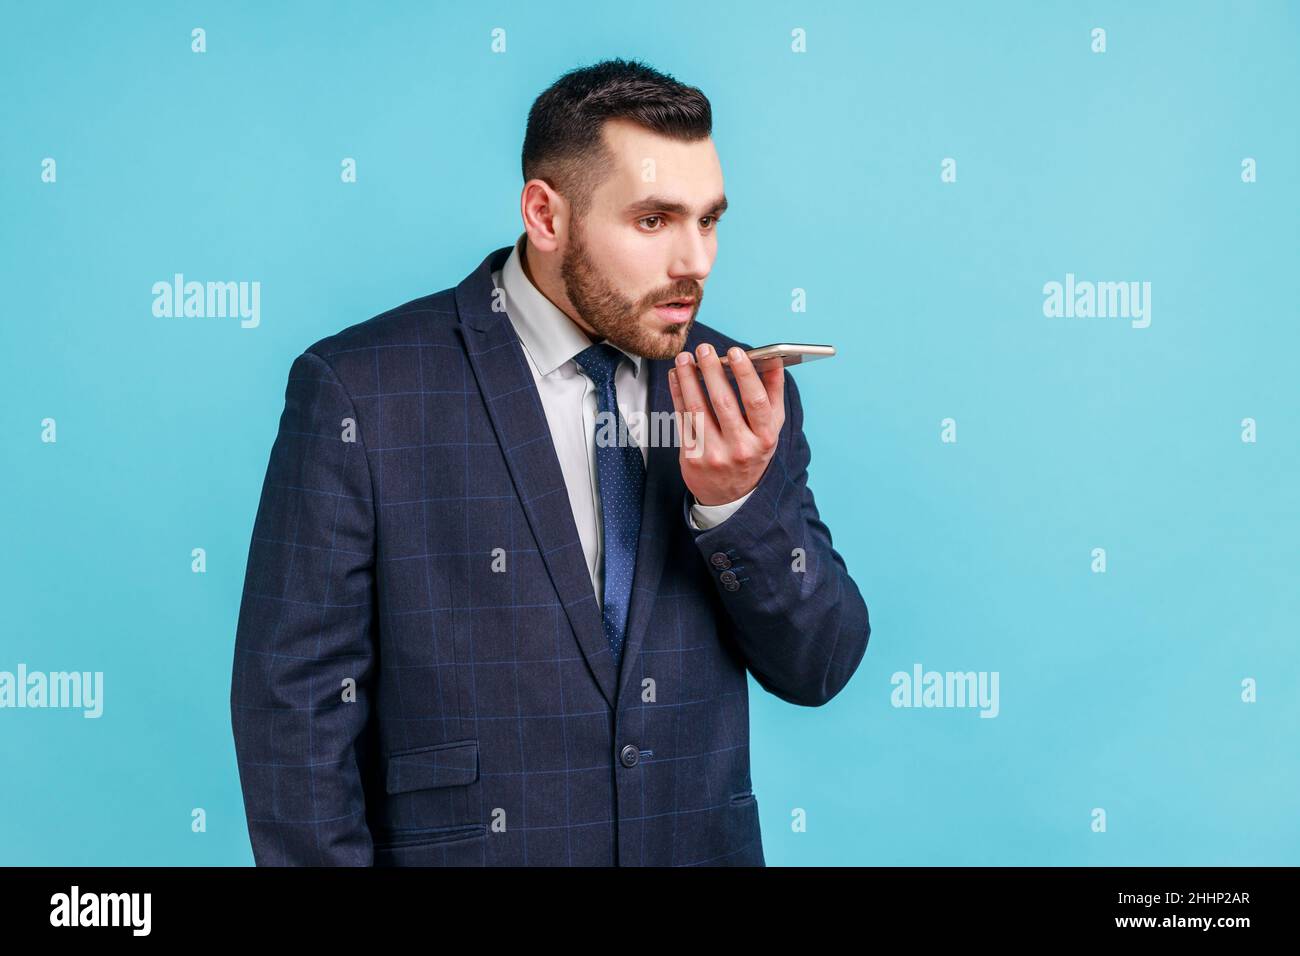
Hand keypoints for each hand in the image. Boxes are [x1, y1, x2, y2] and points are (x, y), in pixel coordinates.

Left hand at [666, 343, 785, 505]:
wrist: (730, 495)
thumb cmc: (752, 450)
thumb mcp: (770, 427)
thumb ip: (773, 393)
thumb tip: (773, 358)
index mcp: (765, 438)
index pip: (756, 402)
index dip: (745, 375)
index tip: (735, 352)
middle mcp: (740, 448)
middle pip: (723, 403)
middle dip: (711, 371)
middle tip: (704, 349)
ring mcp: (714, 455)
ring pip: (697, 409)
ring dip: (688, 379)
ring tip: (684, 359)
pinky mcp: (692, 458)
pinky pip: (682, 419)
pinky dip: (677, 394)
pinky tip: (676, 377)